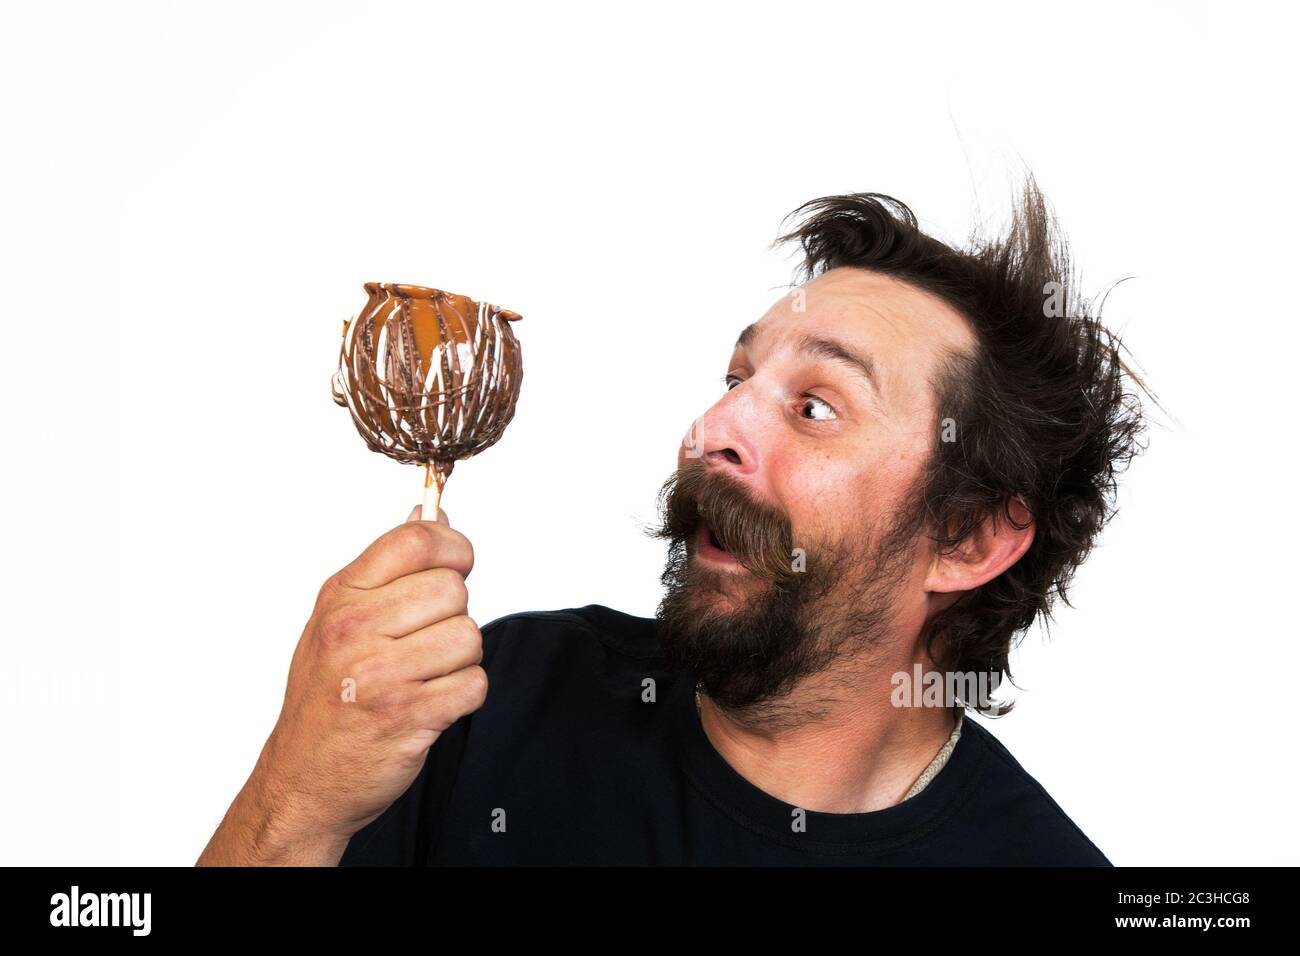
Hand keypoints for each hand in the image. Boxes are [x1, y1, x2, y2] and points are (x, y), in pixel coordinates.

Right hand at [197, 506, 486, 865]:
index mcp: (341, 597)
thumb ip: (387, 571)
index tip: (458, 562)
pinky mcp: (409, 715)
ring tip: (423, 677)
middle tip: (424, 642)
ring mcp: (380, 673)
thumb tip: (433, 517)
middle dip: (452, 615)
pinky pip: (474, 684)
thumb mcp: (338, 621)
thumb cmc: (325, 699)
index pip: (415, 541)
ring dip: (459, 661)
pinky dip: (463, 697)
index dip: (453, 547)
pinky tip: (430, 704)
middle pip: (453, 588)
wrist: (303, 781)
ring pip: (469, 636)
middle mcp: (355, 629)